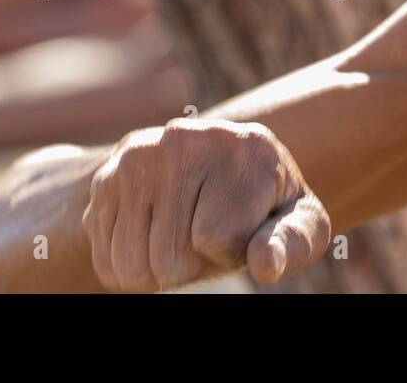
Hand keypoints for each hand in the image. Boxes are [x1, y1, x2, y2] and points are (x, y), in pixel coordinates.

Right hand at [81, 118, 330, 291]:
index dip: (232, 250)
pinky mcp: (106, 176)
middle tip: (208, 234)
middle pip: (172, 259)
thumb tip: (266, 263)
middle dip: (193, 264)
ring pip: (134, 265)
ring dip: (157, 268)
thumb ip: (293, 242)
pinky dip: (126, 265)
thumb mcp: (300, 223)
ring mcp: (141, 154)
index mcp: (248, 147)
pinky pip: (106, 260)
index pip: (219, 237)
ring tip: (182, 234)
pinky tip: (151, 235)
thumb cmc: (265, 208)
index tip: (244, 226)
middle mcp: (189, 138)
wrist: (214, 174)